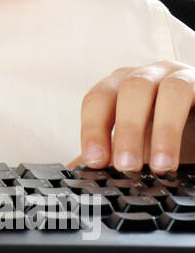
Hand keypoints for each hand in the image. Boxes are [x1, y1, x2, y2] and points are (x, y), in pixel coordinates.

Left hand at [67, 60, 194, 172]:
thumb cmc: (159, 135)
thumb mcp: (132, 146)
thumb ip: (105, 155)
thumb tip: (71, 176)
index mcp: (120, 87)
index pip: (98, 99)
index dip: (93, 129)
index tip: (95, 162)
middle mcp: (148, 76)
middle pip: (131, 90)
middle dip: (127, 129)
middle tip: (126, 165)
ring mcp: (180, 77)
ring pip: (170, 90)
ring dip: (164, 130)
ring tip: (160, 165)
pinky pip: (194, 94)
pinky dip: (183, 125)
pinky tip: (180, 152)